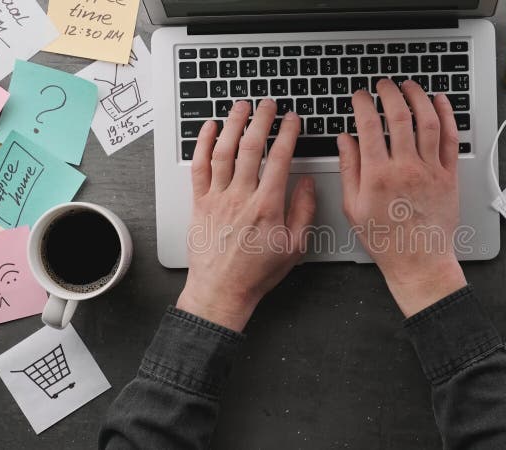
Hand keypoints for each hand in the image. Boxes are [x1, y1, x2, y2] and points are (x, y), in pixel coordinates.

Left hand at [177, 100, 315, 331]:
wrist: (221, 290)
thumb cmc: (256, 272)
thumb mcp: (294, 247)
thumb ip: (303, 212)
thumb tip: (306, 184)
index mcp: (267, 206)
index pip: (280, 158)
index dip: (288, 133)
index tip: (293, 120)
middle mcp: (240, 197)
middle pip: (251, 147)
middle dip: (262, 119)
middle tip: (268, 104)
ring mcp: (217, 198)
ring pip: (224, 151)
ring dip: (233, 124)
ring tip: (241, 106)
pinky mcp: (199, 203)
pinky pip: (199, 167)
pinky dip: (203, 144)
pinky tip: (209, 128)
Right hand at [337, 80, 466, 316]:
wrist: (419, 261)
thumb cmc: (385, 239)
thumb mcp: (353, 207)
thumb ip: (349, 169)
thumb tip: (345, 140)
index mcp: (378, 175)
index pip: (369, 125)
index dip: (362, 103)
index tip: (359, 96)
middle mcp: (405, 168)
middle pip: (399, 115)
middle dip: (389, 92)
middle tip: (382, 85)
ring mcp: (430, 170)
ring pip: (427, 120)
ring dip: (417, 96)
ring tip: (408, 86)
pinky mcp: (449, 175)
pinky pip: (450, 138)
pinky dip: (446, 115)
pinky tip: (439, 102)